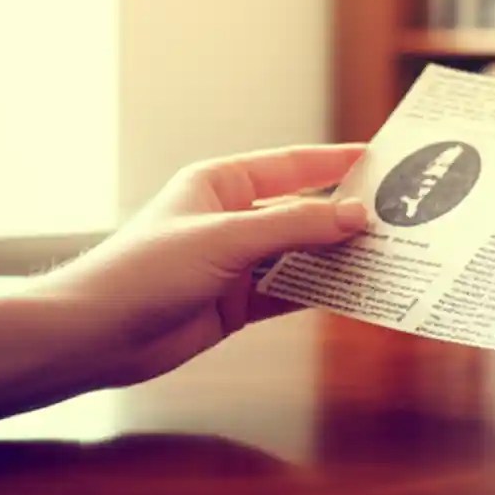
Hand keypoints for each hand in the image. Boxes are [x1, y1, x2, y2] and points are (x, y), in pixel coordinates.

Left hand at [36, 145, 367, 387]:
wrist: (95, 337)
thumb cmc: (146, 271)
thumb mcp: (227, 240)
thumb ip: (296, 228)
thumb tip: (357, 216)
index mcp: (221, 184)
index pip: (292, 166)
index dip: (335, 162)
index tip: (380, 158)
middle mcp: (232, 219)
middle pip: (303, 213)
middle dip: (346, 218)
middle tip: (399, 219)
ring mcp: (236, 263)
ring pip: (302, 256)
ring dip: (339, 259)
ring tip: (389, 257)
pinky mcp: (236, 304)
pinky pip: (290, 293)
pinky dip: (321, 293)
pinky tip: (356, 293)